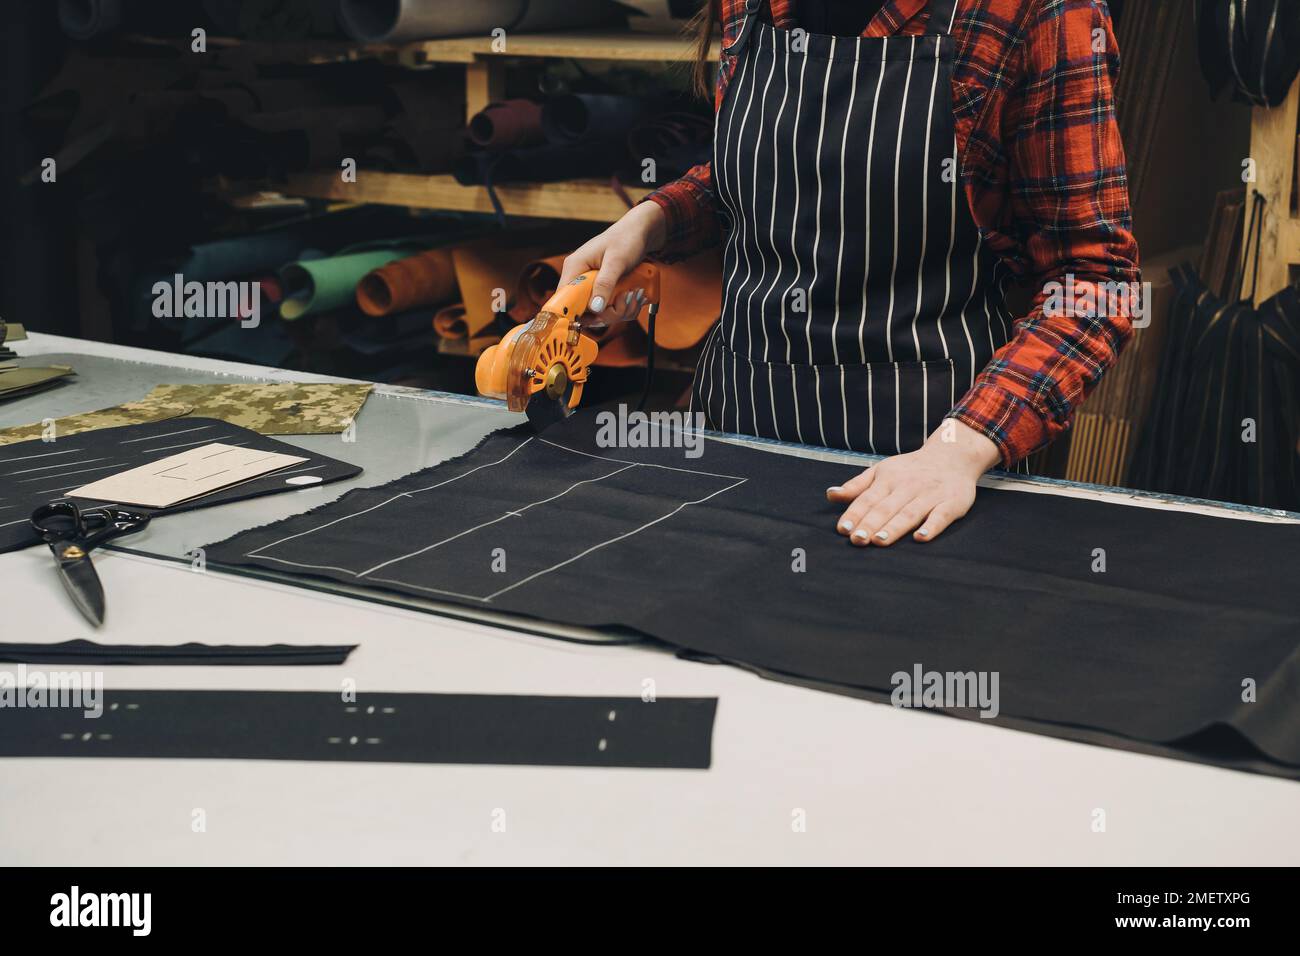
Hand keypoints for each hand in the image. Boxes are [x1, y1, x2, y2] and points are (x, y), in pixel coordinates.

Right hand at [559, 202, 666, 315]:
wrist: (639, 231)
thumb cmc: (626, 239)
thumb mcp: (616, 262)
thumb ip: (605, 284)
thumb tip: (595, 308)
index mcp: (575, 267)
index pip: (563, 298)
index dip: (578, 313)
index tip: (599, 317)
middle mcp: (579, 277)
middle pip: (583, 310)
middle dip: (606, 313)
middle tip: (625, 302)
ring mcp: (590, 284)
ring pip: (598, 312)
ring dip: (619, 310)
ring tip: (634, 295)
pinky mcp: (601, 288)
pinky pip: (608, 307)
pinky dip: (623, 306)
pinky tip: (634, 295)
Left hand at [826, 419, 1001, 545]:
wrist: (952, 455)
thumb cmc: (911, 469)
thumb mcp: (881, 471)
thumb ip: (856, 486)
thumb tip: (830, 494)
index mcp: (888, 479)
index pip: (868, 499)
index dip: (854, 514)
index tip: (842, 529)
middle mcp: (908, 486)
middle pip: (886, 508)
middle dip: (870, 524)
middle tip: (857, 540)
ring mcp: (930, 495)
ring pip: (909, 513)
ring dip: (894, 527)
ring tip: (879, 541)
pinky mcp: (952, 503)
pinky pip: (941, 516)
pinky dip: (932, 526)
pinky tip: (921, 538)